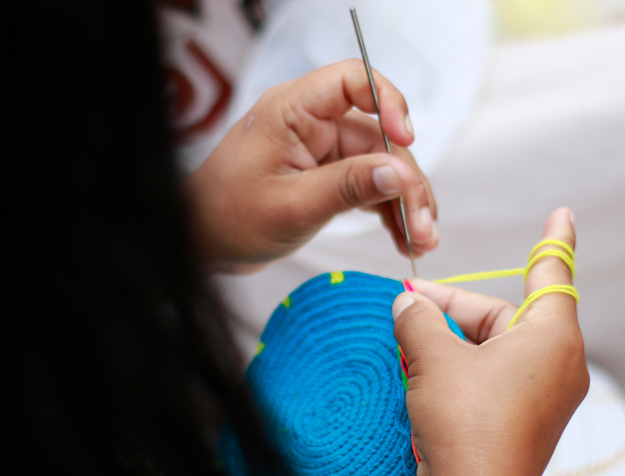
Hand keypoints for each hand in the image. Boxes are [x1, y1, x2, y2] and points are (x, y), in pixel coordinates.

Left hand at [186, 60, 437, 270]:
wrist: (200, 245)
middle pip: (378, 136)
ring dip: (405, 200)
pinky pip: (369, 184)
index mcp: (292, 110)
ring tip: (421, 239)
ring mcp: (320, 150)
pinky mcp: (325, 176)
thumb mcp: (292, 205)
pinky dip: (388, 209)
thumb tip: (401, 172)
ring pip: (381, 165)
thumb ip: (348, 186)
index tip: (405, 140)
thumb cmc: (229, 218)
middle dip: (407, 180)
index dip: (388, 103)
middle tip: (423, 224)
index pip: (353, 81)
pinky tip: (404, 237)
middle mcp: (310, 123)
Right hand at [391, 208, 587, 475]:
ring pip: (492, 349)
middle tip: (408, 307)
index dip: (554, 240)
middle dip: (453, 309)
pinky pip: (493, 379)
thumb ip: (419, 319)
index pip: (551, 272)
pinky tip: (424, 377)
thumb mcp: (433, 358)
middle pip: (503, 316)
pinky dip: (460, 372)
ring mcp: (543, 396)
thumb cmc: (465, 424)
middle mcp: (557, 363)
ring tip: (410, 348)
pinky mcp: (525, 421)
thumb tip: (408, 304)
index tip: (562, 213)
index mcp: (551, 336)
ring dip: (450, 344)